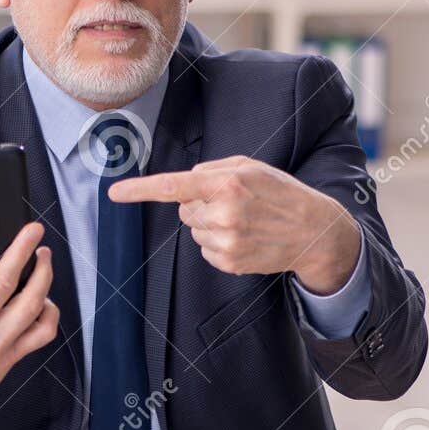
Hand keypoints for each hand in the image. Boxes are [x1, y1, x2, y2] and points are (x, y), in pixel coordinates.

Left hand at [108, 155, 360, 292]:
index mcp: (227, 183)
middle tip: (234, 204)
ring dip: (210, 224)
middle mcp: (224, 213)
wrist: (314, 231)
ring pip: (193, 230)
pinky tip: (244, 238)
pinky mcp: (229, 262)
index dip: (140, 190)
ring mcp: (226, 241)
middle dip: (200, 205)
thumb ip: (213, 170)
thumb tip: (185, 183)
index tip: (114, 193)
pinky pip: (205, 250)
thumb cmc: (280, 193)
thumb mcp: (251, 167)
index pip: (174, 186)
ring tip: (244, 221)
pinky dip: (218, 243)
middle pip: (183, 209)